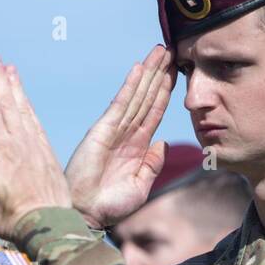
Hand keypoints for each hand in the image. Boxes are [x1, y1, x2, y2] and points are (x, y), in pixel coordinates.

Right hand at [0, 56, 71, 240]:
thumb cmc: (9, 216)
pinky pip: (35, 123)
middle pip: (6, 104)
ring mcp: (35, 147)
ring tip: (9, 68)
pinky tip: (24, 99)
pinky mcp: (46, 154)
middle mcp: (19, 143)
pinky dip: (28, 107)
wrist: (48, 228)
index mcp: (0, 150)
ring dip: (14, 88)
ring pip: (22, 110)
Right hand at [64, 45, 175, 229]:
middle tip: (170, 51)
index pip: (154, 112)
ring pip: (136, 95)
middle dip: (158, 75)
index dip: (165, 92)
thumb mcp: (140, 185)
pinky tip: (139, 69)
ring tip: (159, 52)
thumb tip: (163, 142)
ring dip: (148, 73)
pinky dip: (130, 86)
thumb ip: (152, 164)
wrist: (88, 213)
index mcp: (138, 147)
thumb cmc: (111, 205)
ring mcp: (114, 130)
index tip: (176, 72)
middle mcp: (127, 134)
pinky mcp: (102, 130)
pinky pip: (121, 104)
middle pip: (147, 98)